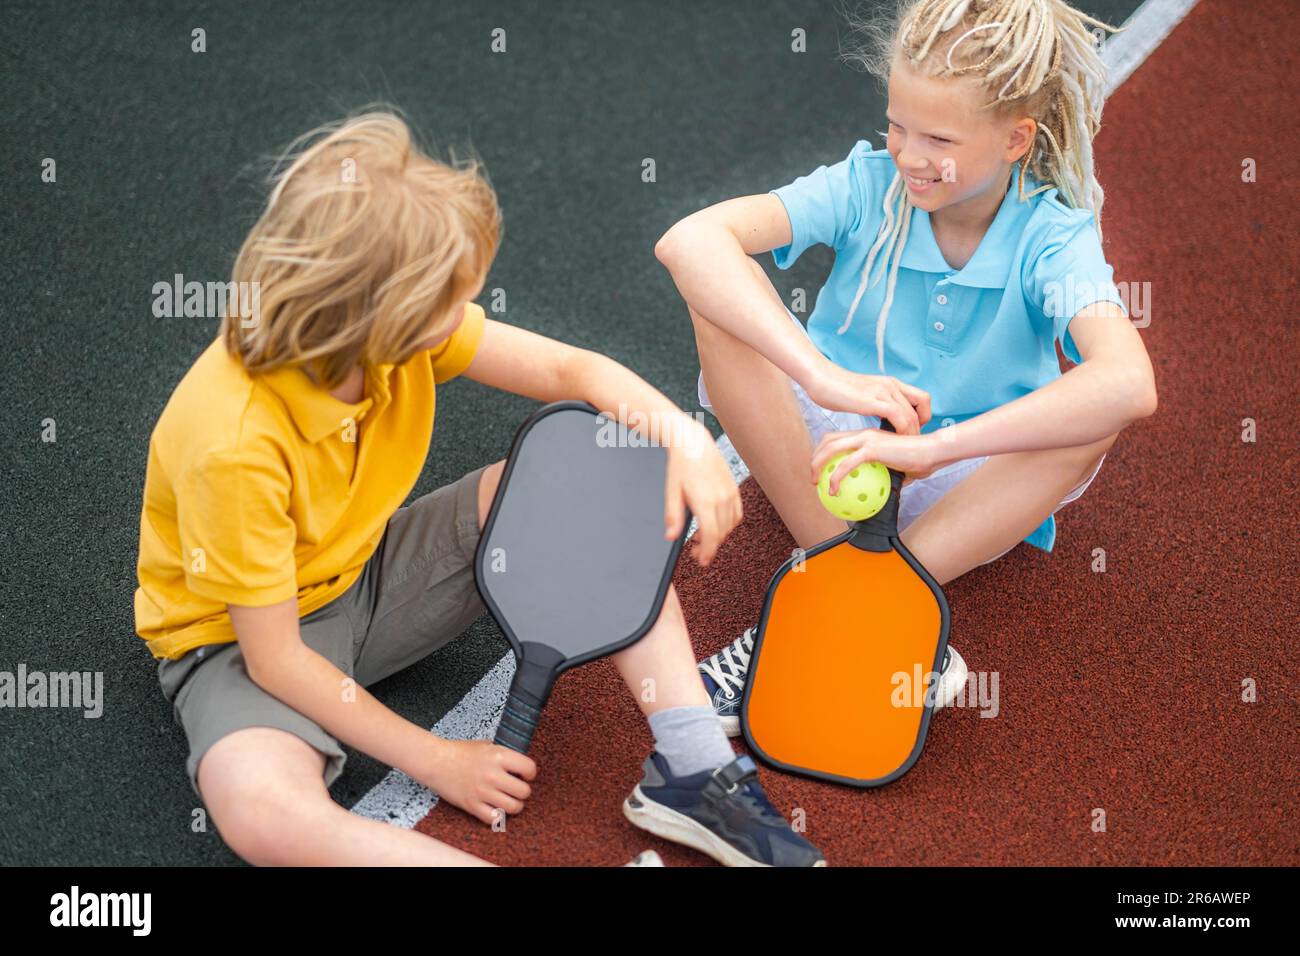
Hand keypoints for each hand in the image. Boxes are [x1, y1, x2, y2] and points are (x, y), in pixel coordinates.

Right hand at [415, 738, 536, 824]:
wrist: (435, 761)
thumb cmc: (459, 751)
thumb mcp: (485, 745)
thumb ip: (503, 754)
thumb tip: (519, 764)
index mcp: (498, 756)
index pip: (529, 768)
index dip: (530, 773)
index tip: (525, 775)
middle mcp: (492, 774)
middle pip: (524, 791)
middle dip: (523, 791)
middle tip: (517, 788)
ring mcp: (482, 792)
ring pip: (513, 807)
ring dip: (514, 805)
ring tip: (509, 800)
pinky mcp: (471, 805)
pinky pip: (494, 819)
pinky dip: (498, 816)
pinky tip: (496, 808)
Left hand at [662, 416, 741, 565]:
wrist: (693, 443)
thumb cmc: (681, 466)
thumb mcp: (671, 492)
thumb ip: (673, 516)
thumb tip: (671, 536)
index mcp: (704, 501)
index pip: (710, 535)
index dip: (707, 551)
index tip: (701, 560)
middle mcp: (721, 498)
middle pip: (720, 533)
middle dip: (710, 547)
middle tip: (697, 552)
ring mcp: (730, 493)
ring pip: (729, 526)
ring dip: (718, 536)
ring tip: (702, 537)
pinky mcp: (734, 489)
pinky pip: (736, 514)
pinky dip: (728, 524)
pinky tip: (717, 524)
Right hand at [803, 363, 931, 435]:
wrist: (821, 378)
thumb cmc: (836, 390)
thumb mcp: (863, 396)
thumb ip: (876, 404)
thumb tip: (880, 419)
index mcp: (891, 383)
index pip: (923, 398)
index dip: (923, 415)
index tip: (912, 430)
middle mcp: (891, 385)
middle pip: (922, 407)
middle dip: (920, 428)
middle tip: (910, 444)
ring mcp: (883, 391)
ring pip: (912, 415)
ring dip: (912, 434)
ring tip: (904, 448)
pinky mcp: (873, 401)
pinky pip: (898, 417)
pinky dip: (902, 431)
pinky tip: (894, 441)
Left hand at [810, 427, 938, 493]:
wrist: (931, 452)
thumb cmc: (919, 460)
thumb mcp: (898, 469)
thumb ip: (886, 475)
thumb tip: (883, 490)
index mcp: (868, 435)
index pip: (838, 438)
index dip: (825, 450)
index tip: (821, 468)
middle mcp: (863, 434)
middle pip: (828, 440)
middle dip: (816, 457)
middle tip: (813, 477)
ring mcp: (866, 439)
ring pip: (831, 449)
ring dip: (818, 466)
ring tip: (816, 484)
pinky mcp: (870, 449)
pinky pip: (845, 465)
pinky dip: (835, 478)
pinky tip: (833, 491)